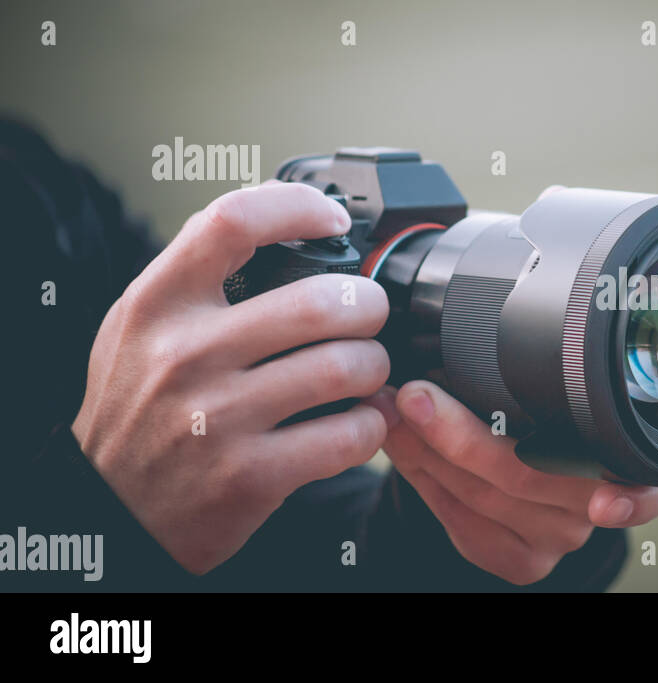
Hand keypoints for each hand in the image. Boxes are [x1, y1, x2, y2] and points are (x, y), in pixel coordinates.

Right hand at [72, 182, 393, 574]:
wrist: (112, 512)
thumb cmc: (141, 411)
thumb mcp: (141, 330)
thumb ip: (199, 281)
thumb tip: (289, 228)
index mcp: (157, 305)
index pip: (233, 221)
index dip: (300, 207)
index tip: (334, 220)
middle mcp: (184, 356)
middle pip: (321, 300)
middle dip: (369, 305)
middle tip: (368, 315)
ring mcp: (218, 419)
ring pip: (348, 367)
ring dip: (376, 367)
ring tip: (367, 372)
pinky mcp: (252, 476)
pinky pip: (351, 434)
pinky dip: (372, 425)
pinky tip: (360, 421)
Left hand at [378, 380, 657, 584]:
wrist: (526, 477)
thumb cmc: (551, 415)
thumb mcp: (565, 387)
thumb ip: (548, 373)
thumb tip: (478, 321)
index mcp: (633, 457)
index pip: (649, 488)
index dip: (631, 499)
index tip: (603, 501)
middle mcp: (604, 503)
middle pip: (528, 476)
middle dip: (458, 433)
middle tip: (415, 395)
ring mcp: (562, 537)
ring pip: (484, 496)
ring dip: (428, 451)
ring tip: (396, 410)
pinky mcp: (524, 561)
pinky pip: (465, 522)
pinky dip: (425, 481)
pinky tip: (407, 449)